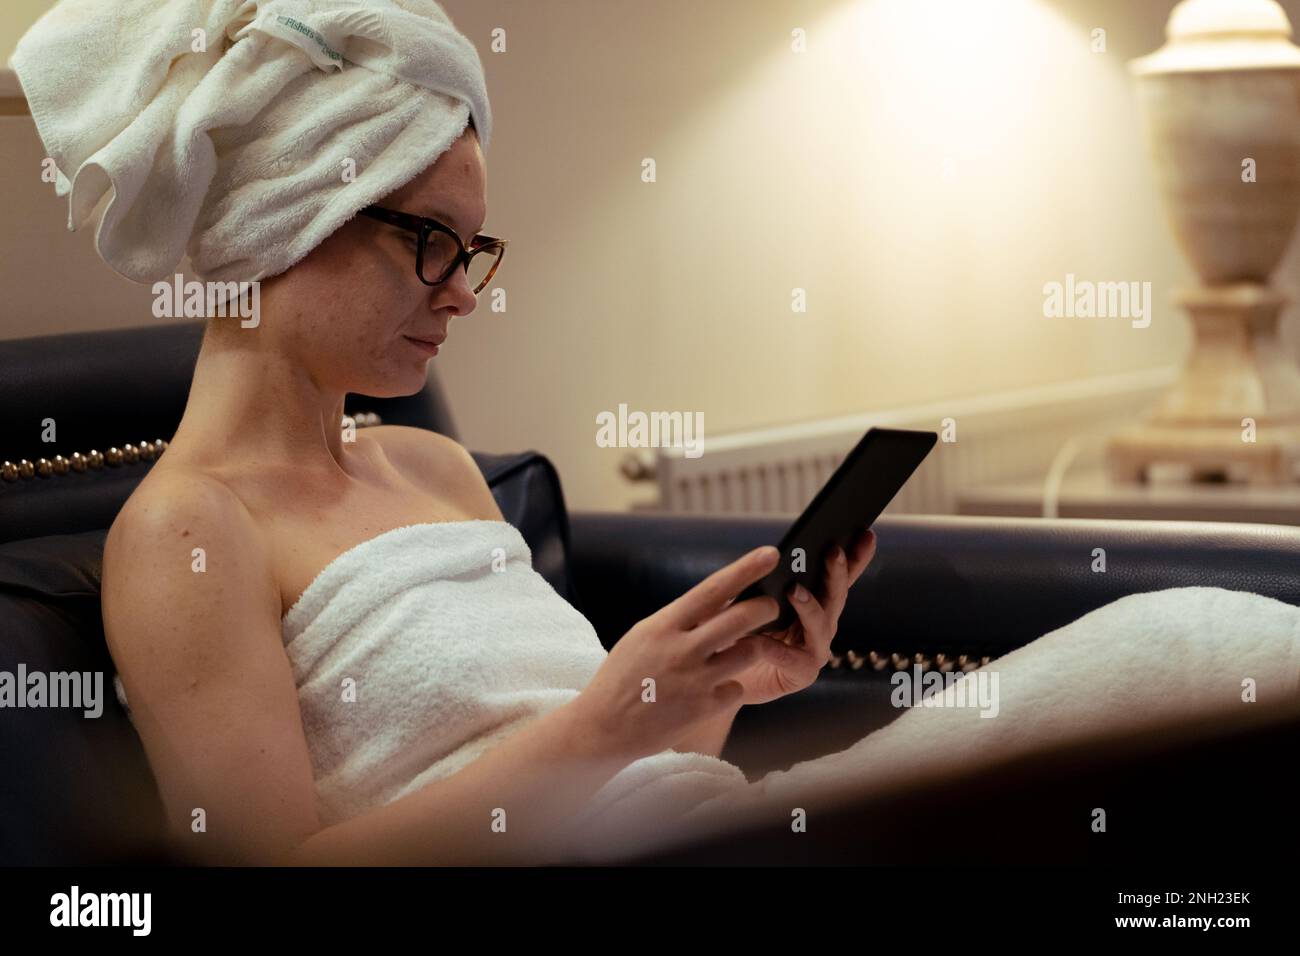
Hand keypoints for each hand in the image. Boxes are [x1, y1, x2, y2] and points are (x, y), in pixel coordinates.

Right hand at [573, 544, 793, 761]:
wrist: (604, 727)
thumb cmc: (624, 676)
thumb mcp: (644, 636)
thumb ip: (680, 620)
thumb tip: (719, 599)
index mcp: (664, 625)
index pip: (713, 589)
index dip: (745, 569)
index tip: (771, 554)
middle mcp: (682, 649)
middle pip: (743, 618)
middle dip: (766, 607)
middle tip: (771, 605)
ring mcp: (695, 681)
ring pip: (750, 652)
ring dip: (753, 648)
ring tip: (740, 650)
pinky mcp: (703, 709)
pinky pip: (737, 689)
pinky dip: (730, 687)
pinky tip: (713, 690)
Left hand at [721, 527, 877, 705]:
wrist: (724, 673)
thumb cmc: (736, 630)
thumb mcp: (746, 599)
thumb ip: (760, 582)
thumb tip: (766, 554)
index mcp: (814, 602)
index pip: (837, 576)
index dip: (854, 557)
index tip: (865, 533)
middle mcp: (821, 625)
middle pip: (835, 596)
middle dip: (837, 572)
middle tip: (833, 551)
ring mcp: (815, 649)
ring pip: (820, 624)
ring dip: (809, 606)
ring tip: (794, 590)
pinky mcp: (802, 673)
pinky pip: (792, 659)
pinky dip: (777, 649)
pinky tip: (762, 641)